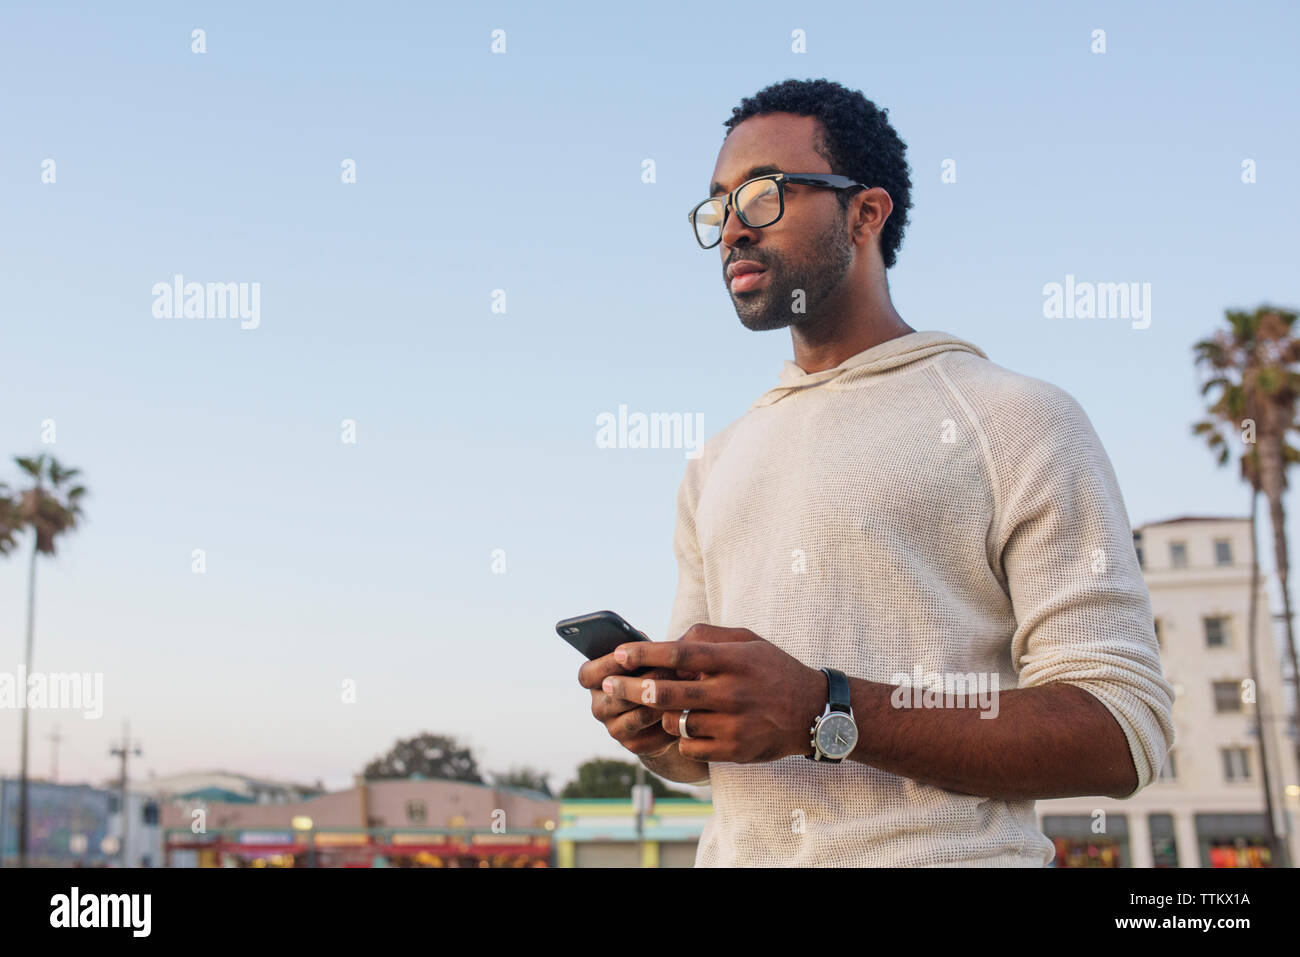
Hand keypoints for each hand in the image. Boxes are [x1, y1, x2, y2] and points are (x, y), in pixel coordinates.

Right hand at [578, 651, 687, 757]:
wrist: (661, 708)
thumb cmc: (651, 670)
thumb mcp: (644, 655)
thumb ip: (640, 648)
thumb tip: (649, 646)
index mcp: (593, 681)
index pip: (588, 674)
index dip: (606, 664)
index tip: (627, 654)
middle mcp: (598, 707)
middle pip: (617, 695)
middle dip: (648, 680)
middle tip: (672, 669)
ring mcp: (614, 729)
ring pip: (640, 715)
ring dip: (664, 701)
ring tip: (685, 688)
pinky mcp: (633, 745)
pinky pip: (654, 734)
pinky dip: (671, 721)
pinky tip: (685, 710)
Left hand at [602, 624, 825, 763]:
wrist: (813, 712)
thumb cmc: (772, 670)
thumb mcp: (748, 641)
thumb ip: (708, 637)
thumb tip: (668, 641)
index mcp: (732, 660)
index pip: (678, 655)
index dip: (644, 655)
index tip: (617, 655)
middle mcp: (731, 691)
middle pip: (666, 692)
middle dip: (629, 689)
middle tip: (607, 685)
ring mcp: (732, 723)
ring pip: (674, 722)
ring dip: (661, 715)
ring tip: (662, 708)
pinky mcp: (734, 750)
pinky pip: (689, 747)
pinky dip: (682, 738)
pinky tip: (689, 728)